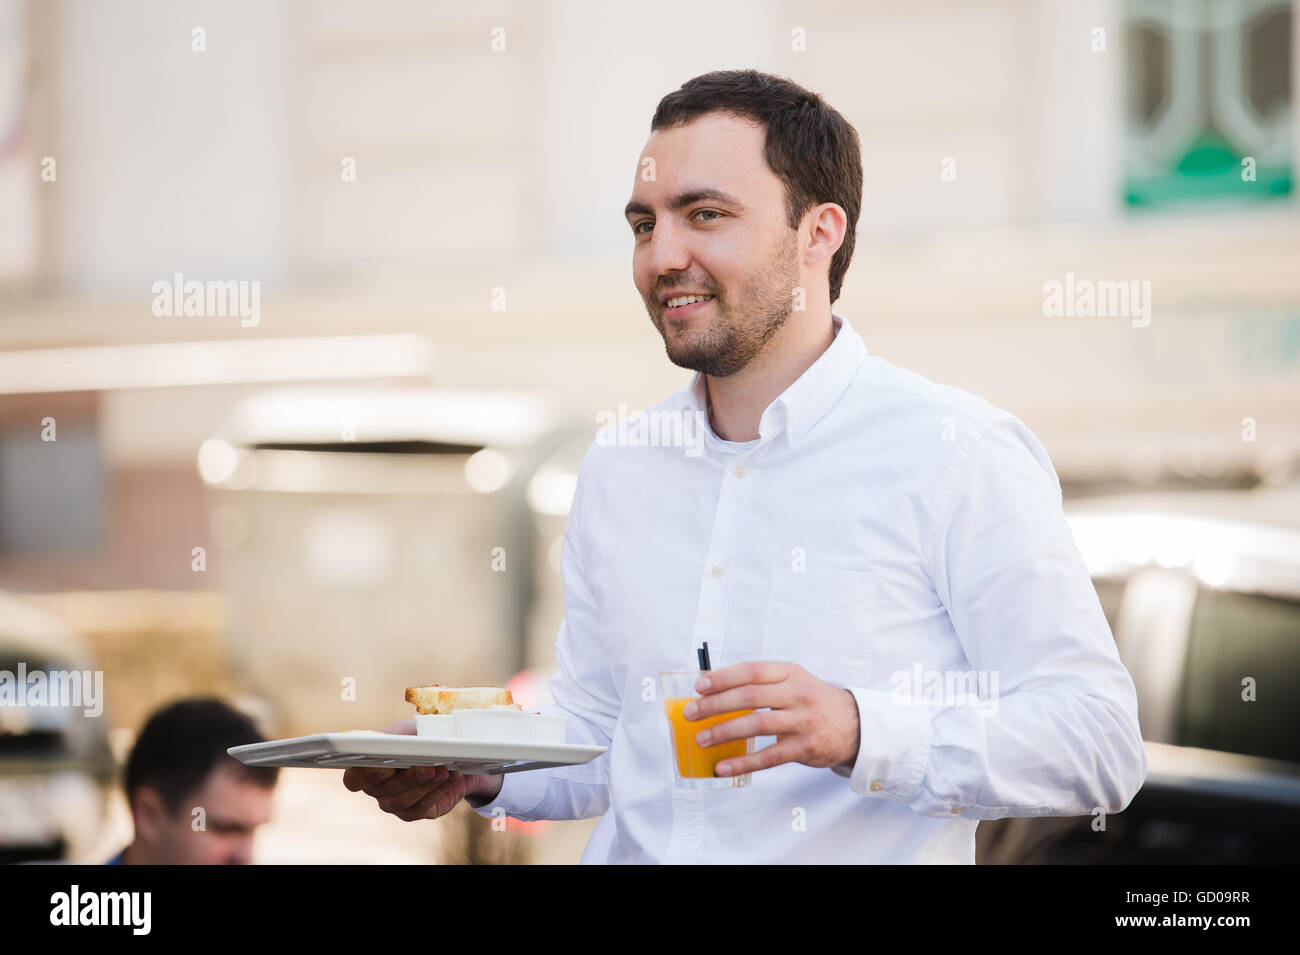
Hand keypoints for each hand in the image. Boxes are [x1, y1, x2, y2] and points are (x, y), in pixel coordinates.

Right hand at [342, 720, 503, 820]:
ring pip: (403, 800)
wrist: (447, 754)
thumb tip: (392, 741)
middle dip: (408, 778)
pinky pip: (422, 806)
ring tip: (443, 770)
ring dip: (426, 784)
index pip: (354, 779)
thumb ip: (396, 735)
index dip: (368, 776)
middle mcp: (376, 790)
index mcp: (367, 768)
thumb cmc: (418, 739)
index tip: (387, 768)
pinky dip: (439, 790)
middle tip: (427, 767)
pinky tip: (450, 776)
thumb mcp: (406, 730)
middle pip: (385, 790)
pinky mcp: (414, 812)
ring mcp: (393, 804)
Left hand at [685, 662, 859, 775]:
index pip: (752, 671)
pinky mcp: (806, 748)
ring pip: (757, 725)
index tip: (699, 686)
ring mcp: (803, 721)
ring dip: (724, 732)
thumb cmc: (811, 701)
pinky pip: (769, 757)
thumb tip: (714, 691)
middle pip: (750, 696)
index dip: (723, 677)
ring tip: (702, 739)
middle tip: (692, 713)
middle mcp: (798, 694)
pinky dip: (743, 763)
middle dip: (715, 705)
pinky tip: (723, 767)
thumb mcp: (793, 681)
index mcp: (790, 673)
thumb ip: (761, 683)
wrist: (854, 724)